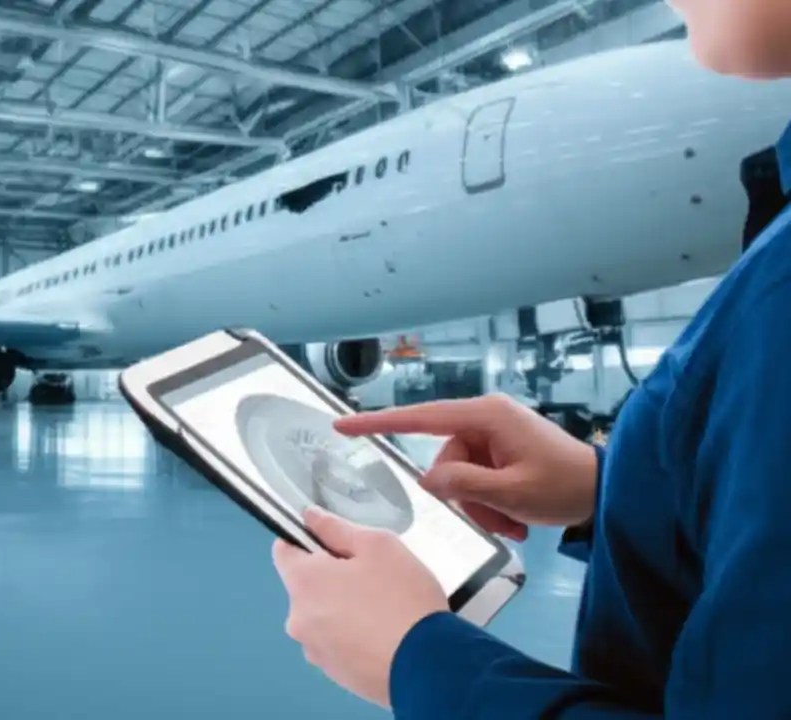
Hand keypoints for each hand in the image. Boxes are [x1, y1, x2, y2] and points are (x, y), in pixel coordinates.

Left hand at [273, 507, 446, 708]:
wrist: (430, 666)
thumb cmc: (404, 598)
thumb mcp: (378, 546)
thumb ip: (337, 528)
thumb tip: (310, 517)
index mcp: (303, 582)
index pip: (283, 550)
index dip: (306, 541)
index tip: (336, 545)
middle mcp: (297, 619)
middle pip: (304, 586)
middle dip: (330, 578)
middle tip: (371, 578)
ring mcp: (313, 650)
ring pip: (320, 616)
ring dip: (340, 609)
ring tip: (381, 611)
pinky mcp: (333, 674)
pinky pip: (335, 644)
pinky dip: (351, 637)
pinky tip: (381, 637)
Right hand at [334, 394, 598, 540]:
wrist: (608, 492)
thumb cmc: (565, 486)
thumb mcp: (511, 492)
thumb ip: (463, 484)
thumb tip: (428, 480)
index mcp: (485, 416)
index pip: (419, 418)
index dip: (378, 423)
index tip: (343, 426)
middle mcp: (485, 418)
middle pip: (443, 461)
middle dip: (466, 498)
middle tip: (499, 520)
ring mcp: (493, 433)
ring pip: (459, 476)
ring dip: (481, 507)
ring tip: (513, 524)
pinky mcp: (500, 449)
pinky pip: (476, 478)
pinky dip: (491, 503)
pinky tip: (516, 518)